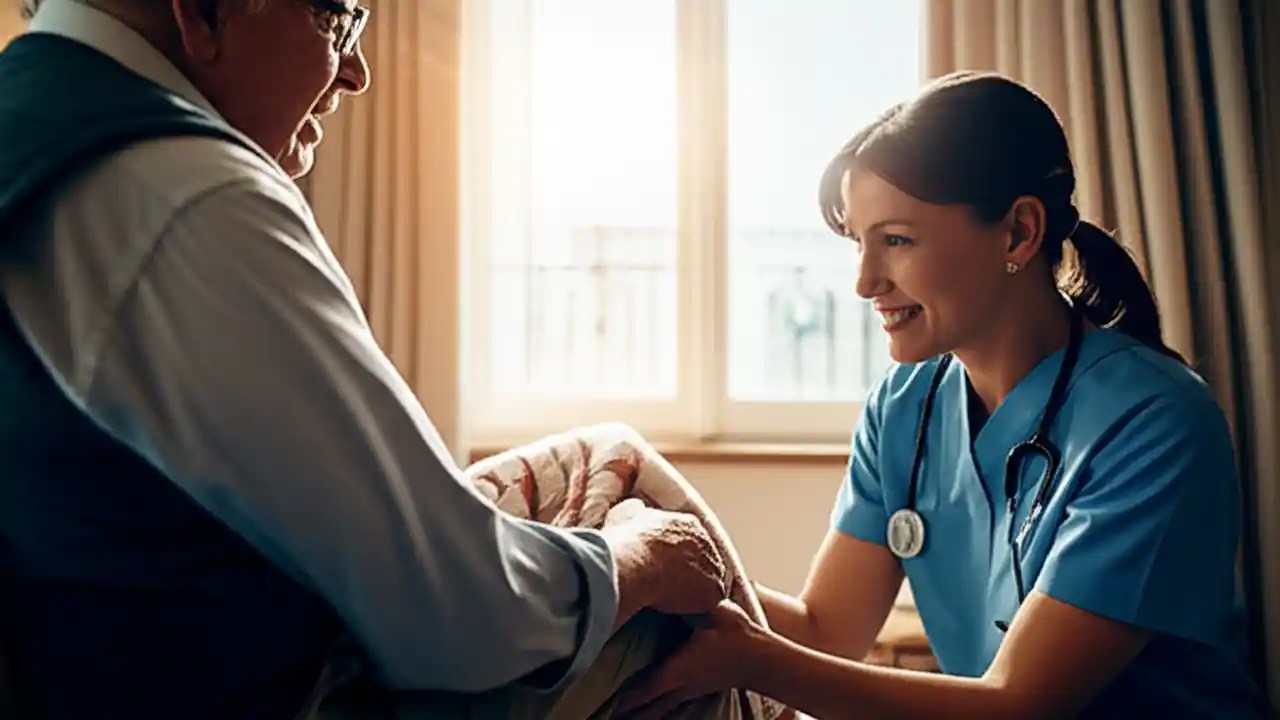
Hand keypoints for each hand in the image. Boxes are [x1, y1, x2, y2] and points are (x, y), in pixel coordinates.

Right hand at [602, 499, 728, 617]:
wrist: (634, 564)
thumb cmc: (627, 540)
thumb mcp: (627, 513)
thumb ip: (638, 512)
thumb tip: (637, 510)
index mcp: (689, 524)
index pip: (692, 541)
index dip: (679, 556)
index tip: (667, 566)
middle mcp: (708, 542)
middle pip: (705, 560)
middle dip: (692, 572)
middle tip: (673, 586)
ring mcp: (714, 568)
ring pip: (710, 582)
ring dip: (697, 591)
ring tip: (677, 602)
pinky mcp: (714, 592)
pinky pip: (710, 603)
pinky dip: (699, 609)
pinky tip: (682, 613)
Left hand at [618, 600, 765, 719]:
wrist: (762, 659)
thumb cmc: (737, 635)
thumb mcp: (714, 612)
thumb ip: (693, 601)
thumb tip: (673, 586)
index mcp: (680, 667)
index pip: (650, 686)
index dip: (631, 696)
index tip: (616, 704)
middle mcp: (683, 683)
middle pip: (652, 705)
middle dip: (632, 712)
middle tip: (613, 717)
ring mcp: (692, 690)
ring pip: (664, 708)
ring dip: (645, 715)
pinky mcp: (700, 690)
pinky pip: (676, 706)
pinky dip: (663, 711)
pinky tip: (659, 714)